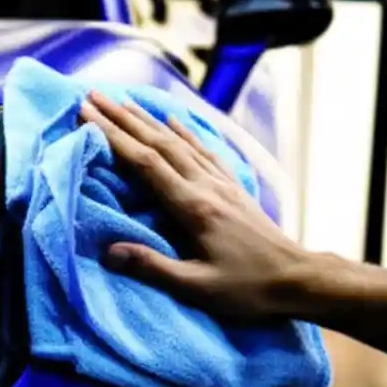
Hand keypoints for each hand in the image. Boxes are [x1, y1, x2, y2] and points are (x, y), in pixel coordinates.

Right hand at [79, 90, 334, 320]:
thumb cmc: (248, 289)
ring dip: (148, 119)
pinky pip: (203, 149)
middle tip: (93, 96)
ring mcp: (221, 183)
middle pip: (158, 142)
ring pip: (179, 141)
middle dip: (123, 118)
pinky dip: (185, 131)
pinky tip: (173, 119)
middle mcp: (206, 185)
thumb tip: (107, 251)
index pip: (145, 163)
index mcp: (193, 207)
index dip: (114, 137)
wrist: (298, 280)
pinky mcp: (233, 187)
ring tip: (123, 101)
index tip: (87, 115)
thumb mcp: (197, 288)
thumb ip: (152, 267)